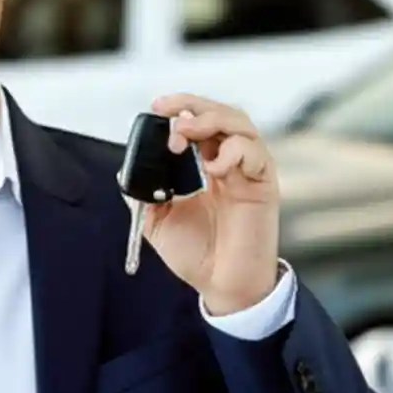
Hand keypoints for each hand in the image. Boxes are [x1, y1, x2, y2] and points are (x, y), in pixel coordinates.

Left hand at [144, 93, 280, 314]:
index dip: (182, 108)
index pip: (199, 121)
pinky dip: (233, 151)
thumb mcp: (156, 220)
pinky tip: (213, 166)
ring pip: (241, 125)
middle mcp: (229, 164)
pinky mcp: (264, 187)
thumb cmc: (196, 255)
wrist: (221, 286)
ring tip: (188, 132)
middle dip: (195, 106)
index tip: (158, 107)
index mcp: (204, 166)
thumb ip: (142, 192)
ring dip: (212, 120)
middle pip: (222, 114)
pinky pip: (256, 155)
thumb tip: (129, 170)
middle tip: (171, 113)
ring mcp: (248, 173)